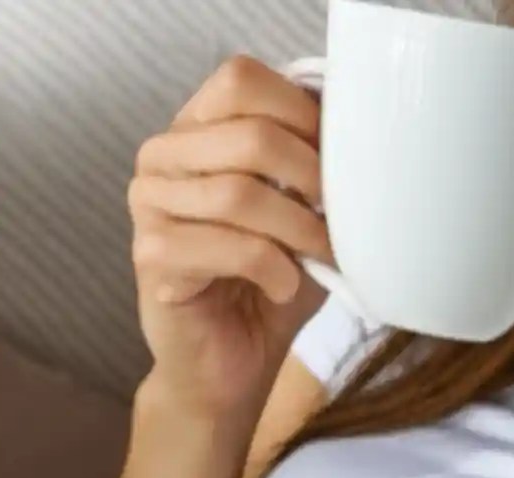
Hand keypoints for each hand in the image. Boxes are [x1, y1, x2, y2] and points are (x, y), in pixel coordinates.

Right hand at [129, 55, 329, 416]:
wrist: (232, 362)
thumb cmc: (274, 280)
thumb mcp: (309, 213)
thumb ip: (320, 168)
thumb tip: (364, 134)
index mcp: (198, 128)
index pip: (242, 79)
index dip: (303, 115)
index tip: (339, 162)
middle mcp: (164, 155)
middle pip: (250, 134)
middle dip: (313, 180)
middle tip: (337, 220)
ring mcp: (149, 202)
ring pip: (240, 193)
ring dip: (300, 231)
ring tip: (320, 257)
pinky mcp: (151, 254)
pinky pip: (230, 246)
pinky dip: (275, 270)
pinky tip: (284, 288)